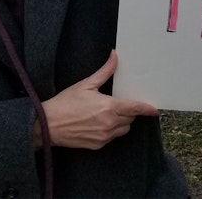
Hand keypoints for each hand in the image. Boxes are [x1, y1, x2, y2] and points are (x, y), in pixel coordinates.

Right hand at [38, 50, 158, 149]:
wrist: (47, 125)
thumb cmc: (64, 104)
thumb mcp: (85, 84)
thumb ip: (104, 72)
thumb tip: (115, 56)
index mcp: (109, 107)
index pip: (135, 108)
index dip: (147, 109)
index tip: (155, 110)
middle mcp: (109, 124)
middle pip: (130, 119)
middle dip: (129, 112)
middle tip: (119, 104)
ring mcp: (104, 137)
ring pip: (123, 130)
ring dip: (121, 122)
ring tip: (108, 114)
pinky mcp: (97, 145)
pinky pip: (112, 138)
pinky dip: (111, 131)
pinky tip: (99, 123)